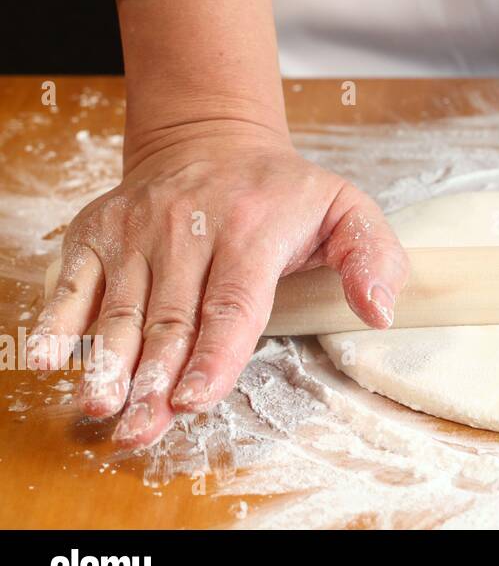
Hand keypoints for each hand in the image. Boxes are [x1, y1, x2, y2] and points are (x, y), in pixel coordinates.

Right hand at [26, 121, 408, 447]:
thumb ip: (374, 258)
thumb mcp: (347, 208)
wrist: (211, 138)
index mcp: (251, 228)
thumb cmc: (282, 190)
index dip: (214, 353)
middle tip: (143, 427)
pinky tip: (50, 357)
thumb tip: (380, 312)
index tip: (197, 396)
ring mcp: (138, 229)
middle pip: (171, 317)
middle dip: (154, 377)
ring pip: (120, 306)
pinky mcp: (98, 231)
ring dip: (107, 361)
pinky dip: (58, 319)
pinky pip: (74, 280)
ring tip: (100, 405)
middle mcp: (189, 227)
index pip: (232, 301)